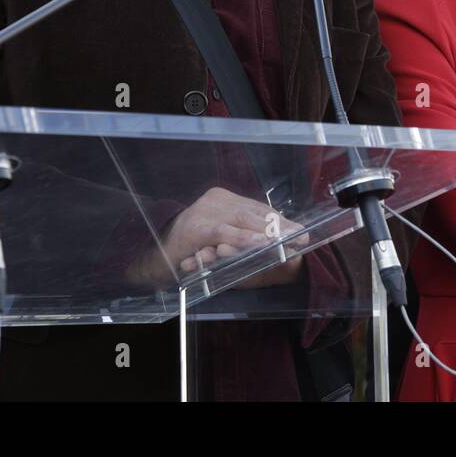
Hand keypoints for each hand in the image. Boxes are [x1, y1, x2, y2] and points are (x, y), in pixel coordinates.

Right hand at [129, 187, 305, 288]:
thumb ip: (243, 239)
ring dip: (268, 232)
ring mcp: (206, 210)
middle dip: (281, 226)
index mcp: (225, 200)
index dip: (281, 220)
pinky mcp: (197, 226)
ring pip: (243, 219)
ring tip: (288, 240)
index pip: (259, 208)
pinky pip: (225, 232)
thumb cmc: (190, 251)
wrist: (154, 257)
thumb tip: (276, 242)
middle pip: (256, 212)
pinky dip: (244, 238)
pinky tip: (261, 244)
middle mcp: (217, 199)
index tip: (300, 231)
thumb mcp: (222, 242)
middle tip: (301, 237)